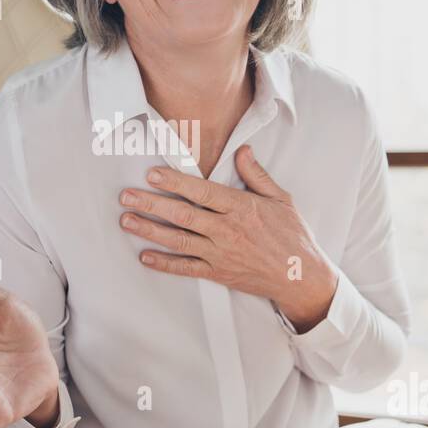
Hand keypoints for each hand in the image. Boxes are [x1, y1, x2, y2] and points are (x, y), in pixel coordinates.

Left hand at [118, 145, 337, 332]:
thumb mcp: (281, 199)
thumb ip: (257, 175)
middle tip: (126, 195)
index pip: (201, 191)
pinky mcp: (218, 273)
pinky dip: (164, 263)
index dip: (174, 181)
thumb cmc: (292, 235)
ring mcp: (220, 253)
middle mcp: (227, 230)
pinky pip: (186, 268)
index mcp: (241, 208)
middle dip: (151, 204)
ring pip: (178, 240)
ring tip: (126, 220)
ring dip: (149, 230)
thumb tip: (243, 151)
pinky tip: (145, 256)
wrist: (301, 276)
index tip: (152, 174)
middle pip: (182, 214)